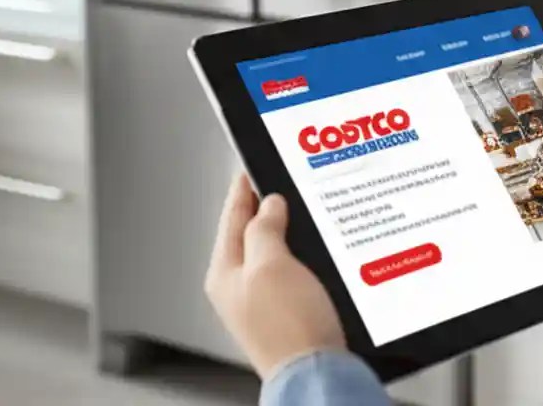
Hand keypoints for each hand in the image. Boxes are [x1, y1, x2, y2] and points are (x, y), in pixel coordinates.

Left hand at [206, 172, 346, 378]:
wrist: (316, 375)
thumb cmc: (288, 329)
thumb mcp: (270, 265)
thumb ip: (264, 230)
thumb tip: (268, 204)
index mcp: (225, 274)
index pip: (233, 217)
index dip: (244, 188)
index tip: (251, 167)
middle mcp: (241, 288)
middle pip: (251, 235)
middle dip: (267, 208)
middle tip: (279, 182)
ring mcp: (265, 302)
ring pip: (274, 253)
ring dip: (287, 232)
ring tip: (299, 211)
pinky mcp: (289, 313)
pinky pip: (292, 272)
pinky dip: (302, 255)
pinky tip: (315, 251)